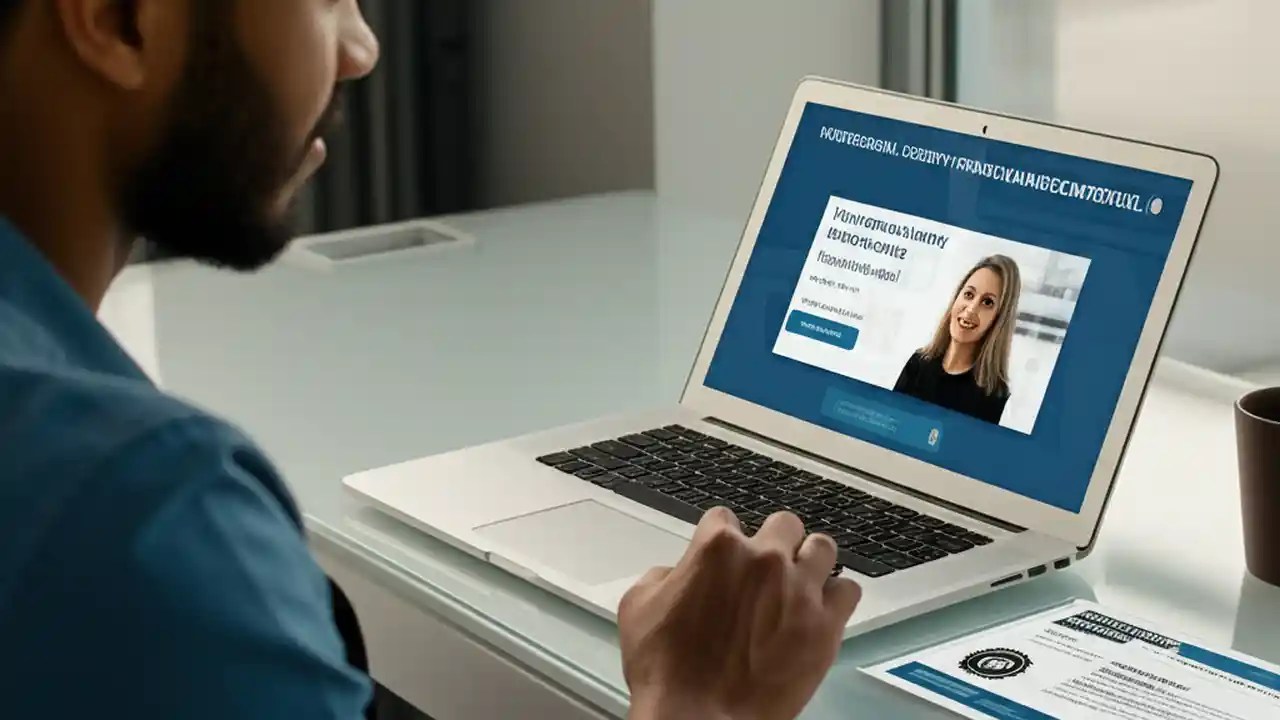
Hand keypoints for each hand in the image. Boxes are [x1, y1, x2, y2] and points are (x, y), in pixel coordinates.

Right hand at [620, 508, 861, 719]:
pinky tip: (819, 610)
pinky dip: (834, 597)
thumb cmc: (665, 671)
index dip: (721, 538)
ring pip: (822, 548)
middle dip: (773, 542)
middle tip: (765, 569)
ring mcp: (800, 590)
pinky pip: (848, 590)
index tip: (723, 557)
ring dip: (809, 561)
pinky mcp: (826, 625)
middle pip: (784, 524)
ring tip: (799, 583)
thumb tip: (678, 573)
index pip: (724, 518)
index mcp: (717, 548)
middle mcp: (764, 559)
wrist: (698, 719)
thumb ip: (663, 576)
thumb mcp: (637, 607)